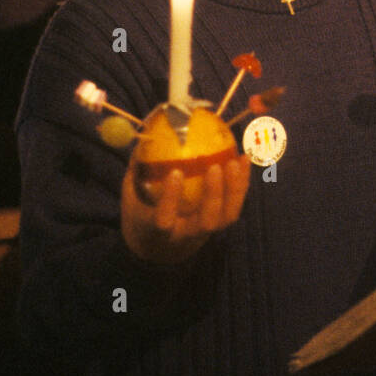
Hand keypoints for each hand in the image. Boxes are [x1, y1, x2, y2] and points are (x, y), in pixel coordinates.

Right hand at [121, 154, 250, 262]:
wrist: (159, 245)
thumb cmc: (142, 209)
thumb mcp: (132, 192)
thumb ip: (138, 167)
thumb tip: (146, 130)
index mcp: (158, 230)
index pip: (164, 219)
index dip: (170, 198)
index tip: (175, 172)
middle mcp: (185, 234)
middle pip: (206, 222)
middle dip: (213, 195)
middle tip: (215, 166)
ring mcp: (206, 231)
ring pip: (226, 216)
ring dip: (233, 188)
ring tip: (235, 160)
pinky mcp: (220, 224)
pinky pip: (235, 204)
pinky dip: (242, 182)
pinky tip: (244, 157)